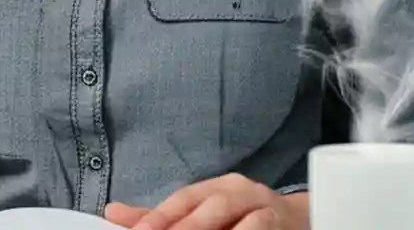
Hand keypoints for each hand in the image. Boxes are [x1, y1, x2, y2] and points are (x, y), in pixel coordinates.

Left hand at [104, 173, 308, 229]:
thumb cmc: (242, 217)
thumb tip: (113, 213)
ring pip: (246, 222)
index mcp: (218, 187)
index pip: (185, 198)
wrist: (300, 218)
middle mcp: (243, 192)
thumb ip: (161, 216)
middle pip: (213, 208)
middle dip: (187, 227)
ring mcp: (268, 209)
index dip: (162, 216)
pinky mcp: (286, 226)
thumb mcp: (202, 212)